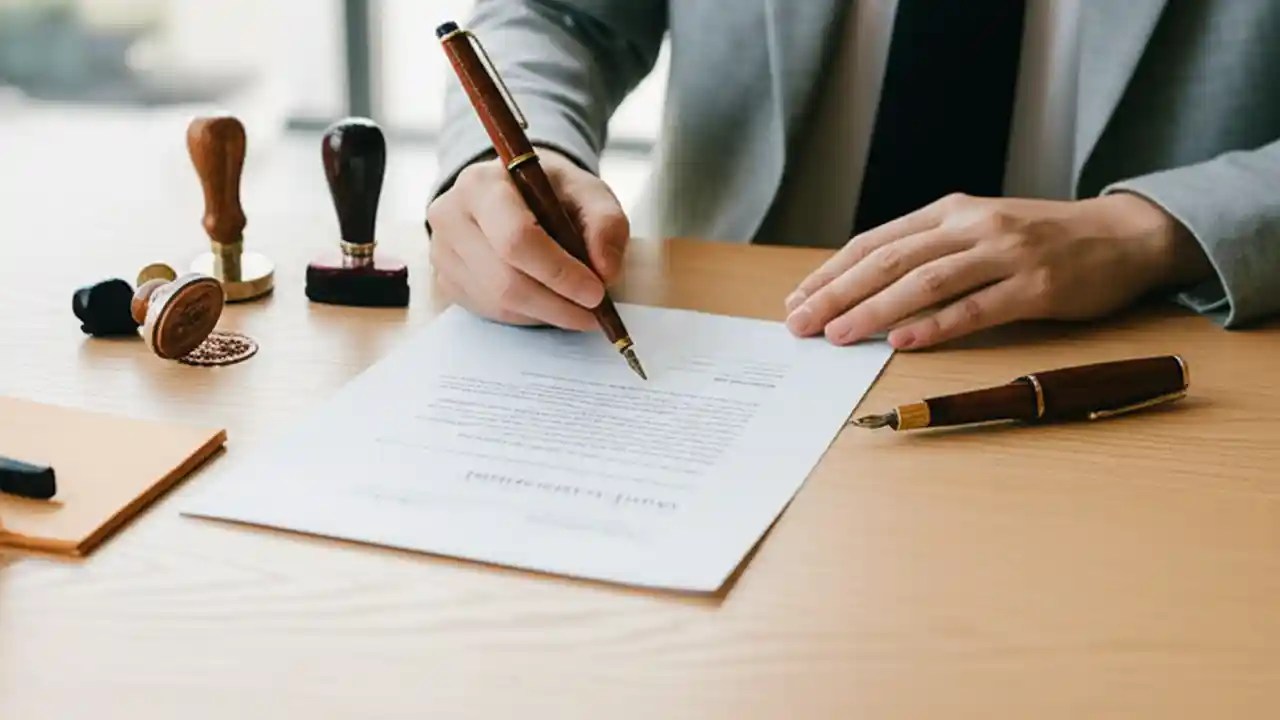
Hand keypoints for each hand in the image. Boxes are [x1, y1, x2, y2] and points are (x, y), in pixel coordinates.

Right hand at [426, 148, 628, 329]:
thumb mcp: (588, 192)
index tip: (596, 291)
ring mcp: (443, 252)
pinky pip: (490, 311)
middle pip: (504, 280)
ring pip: (498, 302)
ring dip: (546, 313)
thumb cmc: (550, 191)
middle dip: (556, 303)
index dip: (559, 272)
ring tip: (577, 308)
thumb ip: (606, 224)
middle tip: (594, 313)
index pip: (516, 238)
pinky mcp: (446, 280)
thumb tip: (606, 272)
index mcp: (482, 185)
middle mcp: (451, 217)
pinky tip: (549, 302)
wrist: (513, 190)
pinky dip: (527, 315)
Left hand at [784, 193, 1212, 348]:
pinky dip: (936, 326)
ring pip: (926, 282)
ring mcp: (1005, 254)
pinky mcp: (1036, 286)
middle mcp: (972, 226)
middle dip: (837, 294)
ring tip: (839, 335)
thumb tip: (864, 289)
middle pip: (889, 261)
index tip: (797, 300)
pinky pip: (976, 308)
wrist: (1122, 235)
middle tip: (801, 323)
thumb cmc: (1039, 240)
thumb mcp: (978, 230)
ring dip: (875, 310)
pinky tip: (902, 341)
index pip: (875, 242)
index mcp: (950, 212)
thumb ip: (929, 252)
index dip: (831, 272)